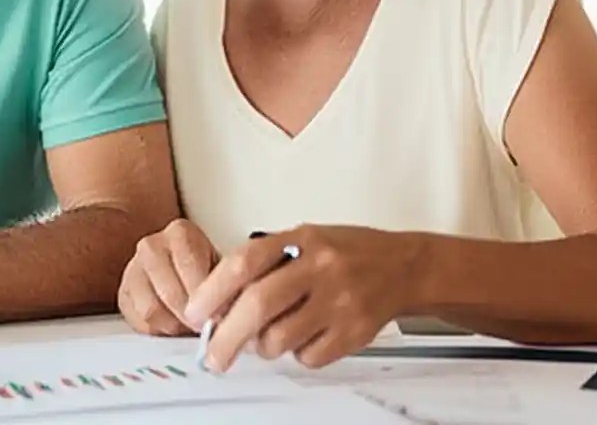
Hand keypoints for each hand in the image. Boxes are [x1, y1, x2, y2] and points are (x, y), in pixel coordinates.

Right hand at [118, 219, 218, 335]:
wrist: (183, 269)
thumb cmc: (208, 272)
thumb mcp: (224, 271)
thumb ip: (226, 287)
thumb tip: (228, 313)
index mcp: (180, 233)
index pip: (190, 267)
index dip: (207, 298)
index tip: (218, 315)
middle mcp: (152, 246)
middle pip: (170, 292)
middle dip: (191, 316)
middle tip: (205, 327)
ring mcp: (133, 268)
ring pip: (151, 310)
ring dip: (173, 325)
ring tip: (189, 326)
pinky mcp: (123, 294)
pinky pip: (138, 322)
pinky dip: (158, 331)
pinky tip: (172, 325)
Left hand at [185, 225, 424, 371]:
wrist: (403, 266)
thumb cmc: (344, 254)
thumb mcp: (302, 241)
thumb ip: (263, 266)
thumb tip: (217, 304)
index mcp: (300, 240)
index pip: (244, 263)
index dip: (211, 291)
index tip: (193, 313)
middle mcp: (320, 267)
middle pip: (258, 305)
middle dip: (227, 336)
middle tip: (213, 356)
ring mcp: (339, 300)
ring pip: (280, 338)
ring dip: (264, 346)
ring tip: (270, 336)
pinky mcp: (355, 331)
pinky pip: (309, 356)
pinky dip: (298, 354)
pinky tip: (306, 336)